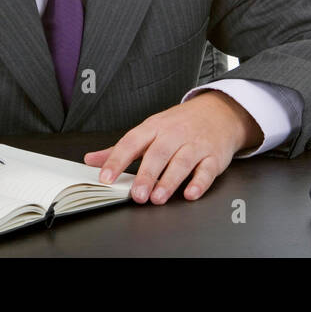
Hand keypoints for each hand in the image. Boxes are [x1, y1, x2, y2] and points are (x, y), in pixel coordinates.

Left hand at [82, 90, 262, 203]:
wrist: (219, 112)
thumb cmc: (180, 124)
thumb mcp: (149, 130)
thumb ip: (121, 149)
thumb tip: (91, 160)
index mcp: (154, 127)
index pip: (131, 142)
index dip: (116, 160)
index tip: (105, 177)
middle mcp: (173, 135)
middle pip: (158, 154)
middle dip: (146, 175)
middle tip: (137, 195)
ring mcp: (195, 145)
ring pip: (181, 162)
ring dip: (169, 181)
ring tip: (157, 198)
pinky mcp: (213, 156)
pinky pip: (206, 170)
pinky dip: (199, 183)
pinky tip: (189, 194)